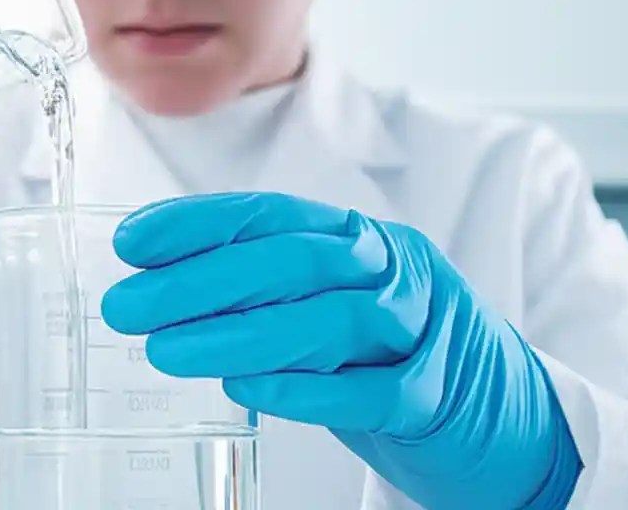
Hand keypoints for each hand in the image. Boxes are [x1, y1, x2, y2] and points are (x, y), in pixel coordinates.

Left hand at [102, 192, 583, 509]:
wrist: (499, 411)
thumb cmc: (388, 352)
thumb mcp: (328, 303)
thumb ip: (266, 286)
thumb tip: (159, 279)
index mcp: (357, 238)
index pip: (268, 215)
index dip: (196, 224)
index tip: (131, 243)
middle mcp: (390, 268)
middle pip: (290, 260)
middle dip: (199, 280)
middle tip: (128, 305)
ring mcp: (419, 328)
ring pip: (325, 319)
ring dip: (235, 334)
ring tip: (165, 349)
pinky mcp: (435, 395)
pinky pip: (366, 388)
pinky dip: (302, 387)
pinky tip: (244, 388)